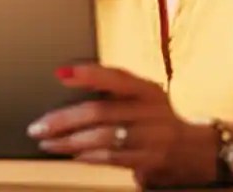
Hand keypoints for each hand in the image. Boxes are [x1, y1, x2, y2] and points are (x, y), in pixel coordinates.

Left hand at [27, 64, 214, 188]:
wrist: (193, 149)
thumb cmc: (154, 116)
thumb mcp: (142, 95)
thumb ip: (112, 89)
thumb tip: (66, 78)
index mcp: (147, 89)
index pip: (116, 77)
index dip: (88, 74)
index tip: (60, 73)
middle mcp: (150, 111)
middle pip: (101, 112)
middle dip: (64, 119)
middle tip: (39, 125)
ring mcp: (151, 138)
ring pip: (102, 138)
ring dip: (69, 141)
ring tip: (47, 142)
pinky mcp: (148, 160)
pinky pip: (112, 158)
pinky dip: (87, 156)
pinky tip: (71, 154)